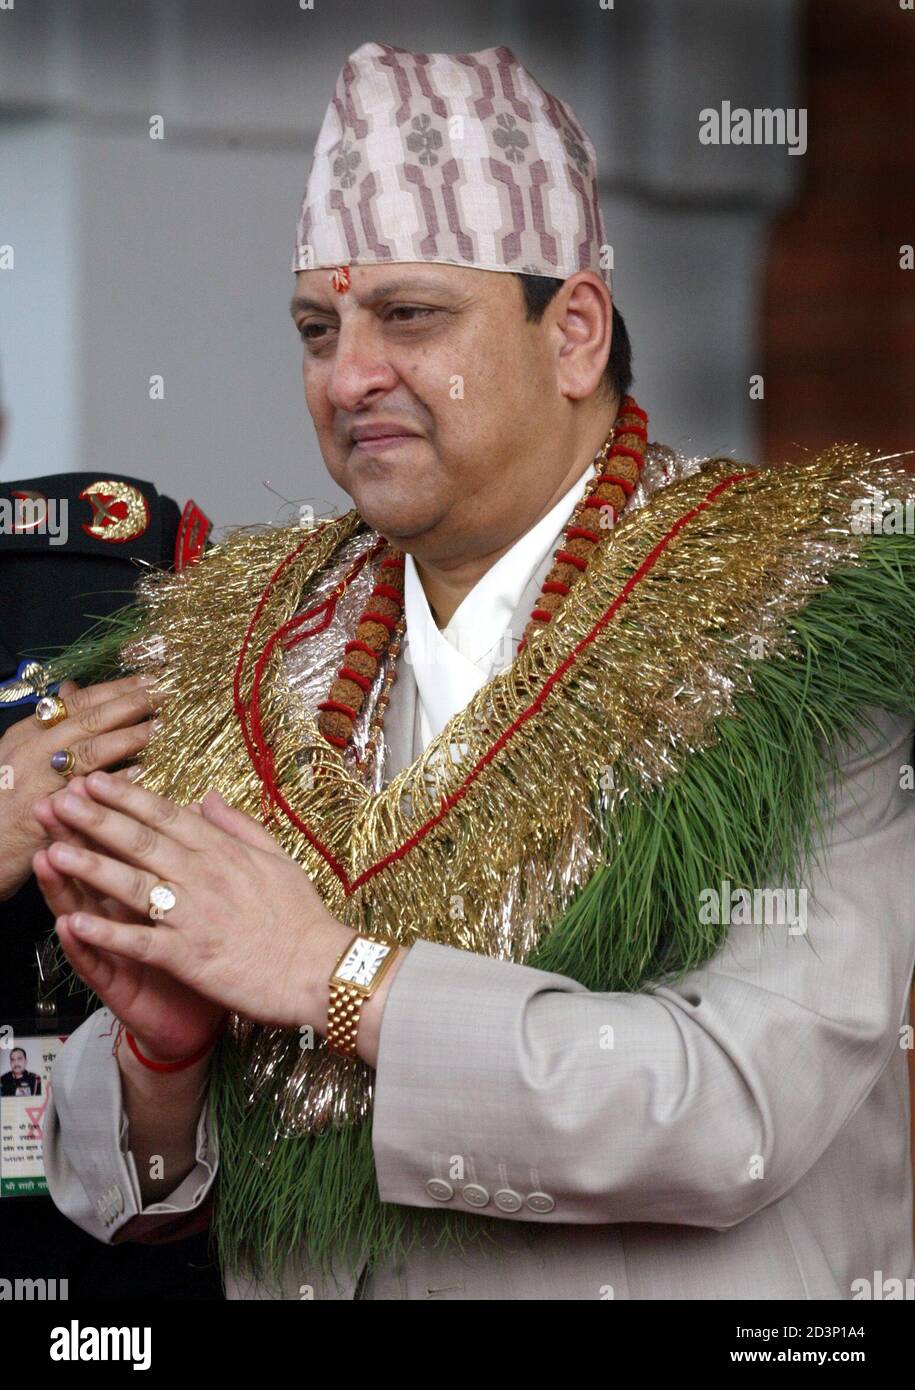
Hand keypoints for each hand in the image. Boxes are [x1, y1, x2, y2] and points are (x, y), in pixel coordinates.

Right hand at [0, 674, 160, 901]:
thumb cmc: (2, 798)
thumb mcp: (18, 753)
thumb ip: (48, 724)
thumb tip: (71, 689)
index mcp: (27, 733)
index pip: (78, 703)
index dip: (116, 689)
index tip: (150, 678)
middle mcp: (32, 752)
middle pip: (88, 720)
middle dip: (130, 703)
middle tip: (166, 692)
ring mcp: (37, 783)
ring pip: (88, 752)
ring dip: (127, 737)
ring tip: (160, 727)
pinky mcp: (44, 817)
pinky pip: (86, 796)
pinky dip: (114, 783)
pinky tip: (142, 772)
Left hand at [41, 771, 344, 1030]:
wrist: (320, 969)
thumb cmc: (302, 917)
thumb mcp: (278, 857)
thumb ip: (239, 825)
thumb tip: (208, 796)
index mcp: (224, 852)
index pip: (167, 816)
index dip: (127, 797)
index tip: (95, 780)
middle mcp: (204, 877)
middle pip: (141, 842)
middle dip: (96, 819)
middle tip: (59, 801)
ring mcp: (194, 916)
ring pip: (133, 885)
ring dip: (91, 867)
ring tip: (55, 850)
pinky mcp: (189, 956)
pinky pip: (140, 942)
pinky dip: (107, 932)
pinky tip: (75, 922)